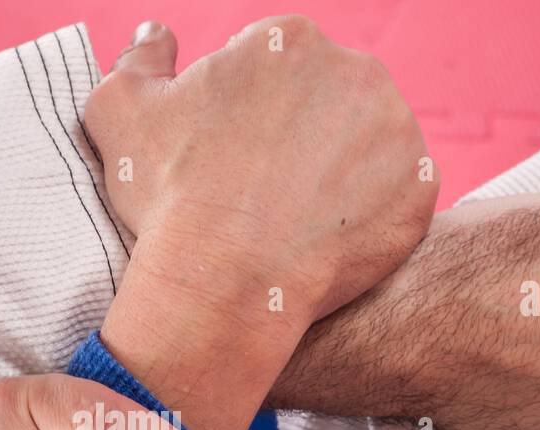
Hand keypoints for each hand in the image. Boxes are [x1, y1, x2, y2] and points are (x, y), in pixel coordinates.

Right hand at [87, 17, 436, 429]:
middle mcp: (355, 70)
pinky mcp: (420, 191)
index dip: (249, 117)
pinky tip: (324, 241)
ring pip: (368, 147)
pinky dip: (369, 218)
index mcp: (288, 40)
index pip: (277, 70)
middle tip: (262, 194)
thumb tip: (159, 37)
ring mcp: (396, 131)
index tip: (231, 159)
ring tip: (294, 219)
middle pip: (330, 102)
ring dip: (339, 174)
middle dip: (301, 139)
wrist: (222, 282)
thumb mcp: (120, 113)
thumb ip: (140, 59)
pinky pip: (397, 198)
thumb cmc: (168, 197)